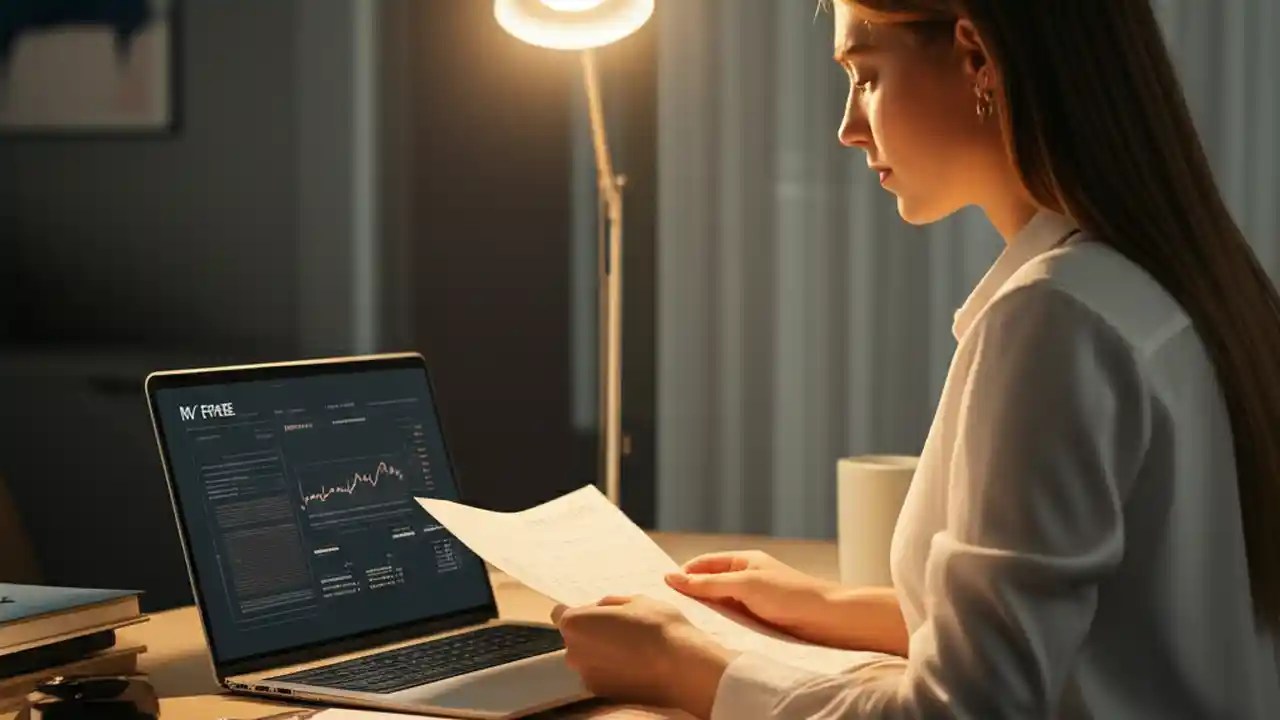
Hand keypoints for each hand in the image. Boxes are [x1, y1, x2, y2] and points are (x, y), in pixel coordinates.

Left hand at [551, 595, 737, 717]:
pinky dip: (612, 672)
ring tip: (632, 649)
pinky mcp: (602, 695)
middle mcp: (573, 652)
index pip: (561, 613)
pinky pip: (601, 676)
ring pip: (588, 659)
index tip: (597, 613)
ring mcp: (586, 676)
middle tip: (621, 629)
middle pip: (575, 638)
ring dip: (602, 654)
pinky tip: (635, 666)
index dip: (580, 611)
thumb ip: (609, 604)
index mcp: (575, 623)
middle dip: (592, 633)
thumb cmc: (658, 626)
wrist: (682, 667)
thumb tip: (601, 609)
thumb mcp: (635, 600)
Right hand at [665, 550, 839, 640]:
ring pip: (720, 602)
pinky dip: (720, 622)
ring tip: (687, 621)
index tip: (665, 588)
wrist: (826, 618)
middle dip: (692, 593)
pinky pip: (733, 618)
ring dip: (706, 610)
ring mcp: (754, 598)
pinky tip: (710, 631)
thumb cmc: (789, 595)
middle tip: (671, 608)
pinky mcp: (761, 618)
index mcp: (744, 561)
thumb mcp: (744, 585)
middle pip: (710, 583)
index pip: (705, 563)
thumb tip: (672, 577)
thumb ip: (708, 584)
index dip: (685, 573)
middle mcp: (748, 577)